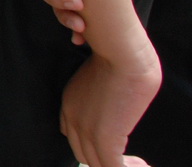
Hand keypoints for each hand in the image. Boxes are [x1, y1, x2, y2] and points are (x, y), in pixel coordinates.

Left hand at [60, 47, 158, 166]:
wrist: (122, 55)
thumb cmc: (118, 59)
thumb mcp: (102, 77)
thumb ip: (101, 94)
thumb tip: (114, 99)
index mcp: (70, 104)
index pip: (73, 136)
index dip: (92, 145)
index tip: (114, 146)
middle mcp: (73, 120)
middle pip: (84, 154)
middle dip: (105, 160)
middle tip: (129, 159)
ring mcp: (86, 130)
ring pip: (98, 164)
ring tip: (138, 163)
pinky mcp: (104, 138)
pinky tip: (143, 164)